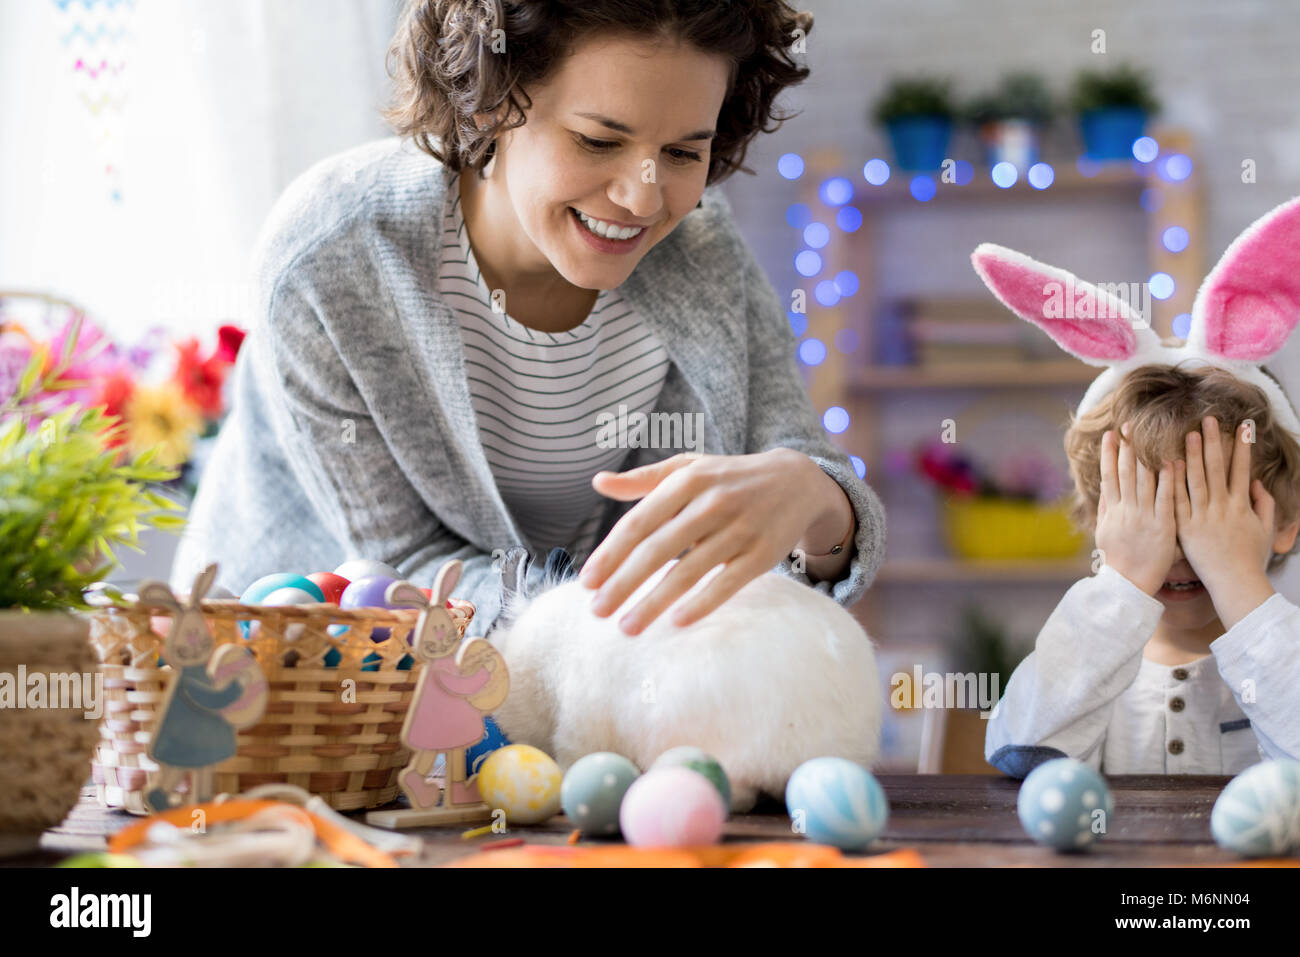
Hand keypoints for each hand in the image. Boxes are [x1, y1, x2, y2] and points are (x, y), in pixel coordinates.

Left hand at [578, 448, 833, 634]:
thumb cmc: (729, 477)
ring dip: (653, 603)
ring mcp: (739, 530)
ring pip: (688, 572)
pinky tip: (676, 622)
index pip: (639, 522)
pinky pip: (727, 584)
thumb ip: (643, 479)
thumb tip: (597, 482)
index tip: (586, 582)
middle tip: (597, 612)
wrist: (797, 480)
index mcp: (687, 481)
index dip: (610, 554)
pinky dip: (701, 603)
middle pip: (657, 550)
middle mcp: (712, 503)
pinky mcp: (762, 555)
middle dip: (623, 584)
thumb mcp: (689, 468)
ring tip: (627, 627)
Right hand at [1095, 421, 1176, 595]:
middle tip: (1129, 426)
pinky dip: (1168, 480)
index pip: (1109, 476)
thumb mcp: (1105, 533)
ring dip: (1146, 456)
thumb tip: (1105, 489)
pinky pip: (1166, 498)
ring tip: (1148, 435)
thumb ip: (1106, 509)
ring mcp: (1144, 517)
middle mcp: (1126, 510)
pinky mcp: (1163, 526)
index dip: (1109, 455)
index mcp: (1112, 511)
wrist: (1129, 584)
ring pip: (1145, 481)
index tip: (1110, 435)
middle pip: (1126, 473)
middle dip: (1127, 448)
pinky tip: (1170, 462)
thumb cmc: (1118, 560)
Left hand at [1173, 415, 1275, 627]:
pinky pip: (1177, 501)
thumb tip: (1258, 483)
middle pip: (1217, 468)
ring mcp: (1203, 517)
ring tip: (1189, 433)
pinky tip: (1168, 465)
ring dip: (1192, 455)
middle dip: (1214, 442)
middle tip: (1209, 419)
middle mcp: (1222, 507)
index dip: (1242, 447)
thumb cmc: (1250, 559)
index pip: (1241, 469)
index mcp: (1242, 505)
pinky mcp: (1185, 528)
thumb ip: (1265, 505)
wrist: (1235, 584)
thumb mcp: (1265, 530)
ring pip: (1196, 480)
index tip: (1242, 426)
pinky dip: (1173, 482)